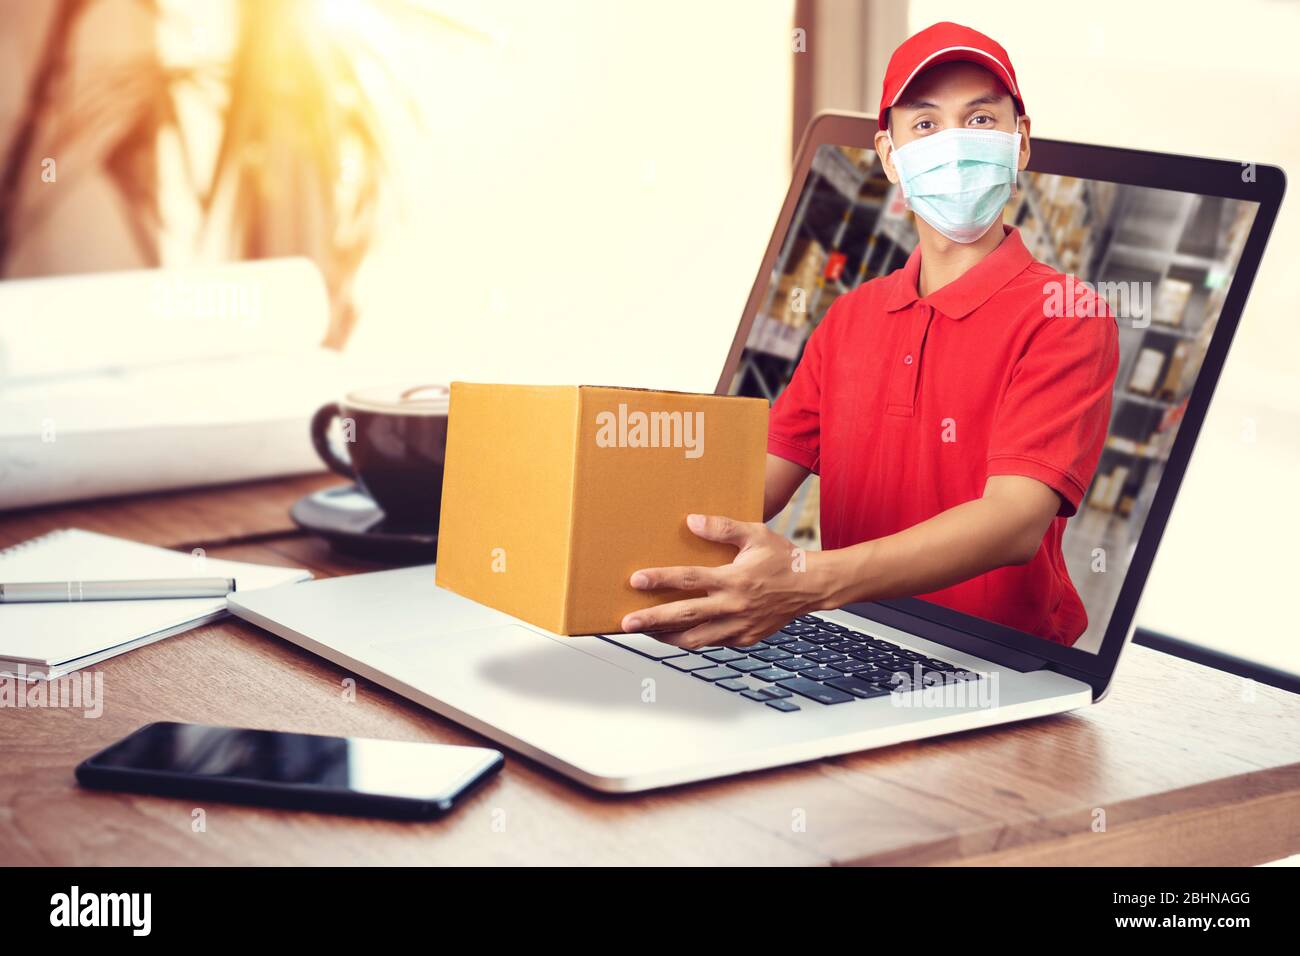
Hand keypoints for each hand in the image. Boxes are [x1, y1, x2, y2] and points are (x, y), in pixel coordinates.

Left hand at [621, 513, 829, 647]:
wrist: (812, 586)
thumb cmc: (783, 558)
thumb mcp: (754, 535)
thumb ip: (722, 528)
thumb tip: (691, 521)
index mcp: (733, 579)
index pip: (688, 580)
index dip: (660, 580)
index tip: (636, 581)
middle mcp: (733, 606)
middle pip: (684, 616)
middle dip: (652, 620)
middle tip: (626, 623)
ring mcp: (739, 626)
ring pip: (695, 639)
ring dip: (666, 637)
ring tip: (645, 633)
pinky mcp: (744, 638)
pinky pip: (712, 643)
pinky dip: (692, 640)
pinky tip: (676, 635)